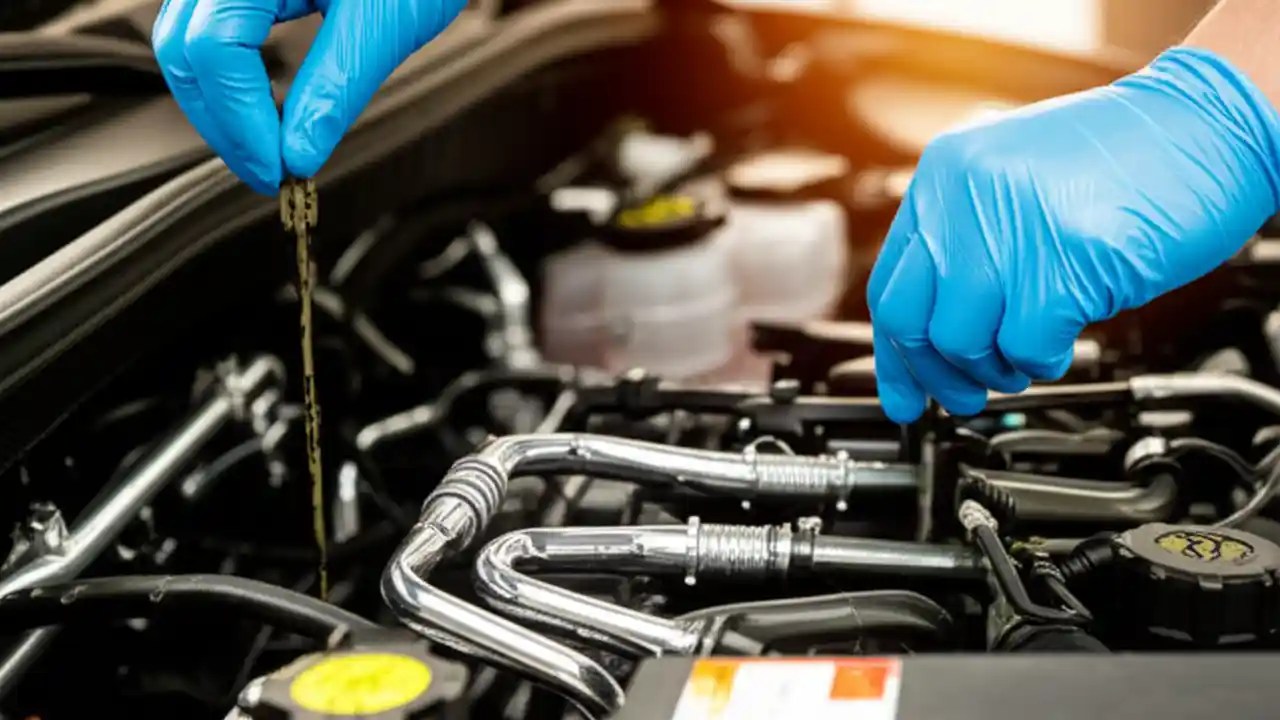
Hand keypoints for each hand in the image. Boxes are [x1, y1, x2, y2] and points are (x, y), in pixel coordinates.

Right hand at [153, 0, 466, 193]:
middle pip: (184, 47)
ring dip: (219, 102)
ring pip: (187, 39)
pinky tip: (259, 108)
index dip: (240, 119)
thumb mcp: (384, 24)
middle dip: (222, 120)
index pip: (213, 47)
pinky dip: (228, 73)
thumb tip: (298, 156)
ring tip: (264, 150)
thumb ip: (335, 89)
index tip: (277, 170)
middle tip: (267, 173)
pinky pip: (209, 25)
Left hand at [868, 47, 1279, 422]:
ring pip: (961, 341)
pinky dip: (1040, 363)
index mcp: (946, 175)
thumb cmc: (1126, 155)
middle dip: (934, 375)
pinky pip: (1024, 345)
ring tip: (1022, 363)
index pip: (889, 283)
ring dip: (994, 371)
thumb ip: (969, 239)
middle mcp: (966, 198)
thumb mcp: (1016, 182)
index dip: (893, 353)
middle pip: (910, 320)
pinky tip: (1059, 348)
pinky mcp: (1064, 262)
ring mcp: (1012, 229)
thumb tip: (935, 324)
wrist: (1209, 121)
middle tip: (960, 395)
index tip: (901, 390)